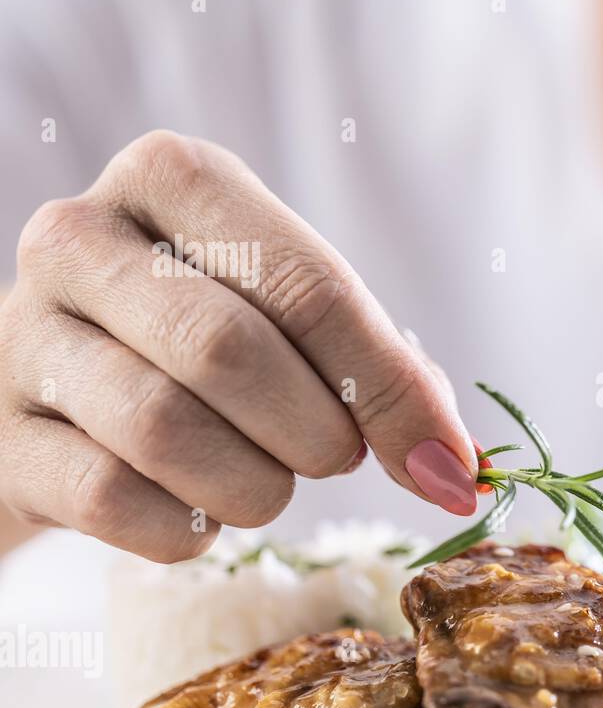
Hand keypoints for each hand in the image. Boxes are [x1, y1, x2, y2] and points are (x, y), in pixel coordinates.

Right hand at [0, 130, 479, 562]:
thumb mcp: (293, 320)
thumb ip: (379, 370)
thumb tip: (455, 469)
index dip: (389, 388)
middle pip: (229, 352)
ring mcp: (21, 330)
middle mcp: (81, 235)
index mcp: (175, 178)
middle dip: (314, 434)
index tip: (446, 464)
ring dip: (252, 486)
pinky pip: (112, 500)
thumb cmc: (202, 341)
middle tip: (332, 458)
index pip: (309, 286)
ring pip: (163, 429)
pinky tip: (194, 510)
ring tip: (264, 483)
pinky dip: (184, 529)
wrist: (59, 392)